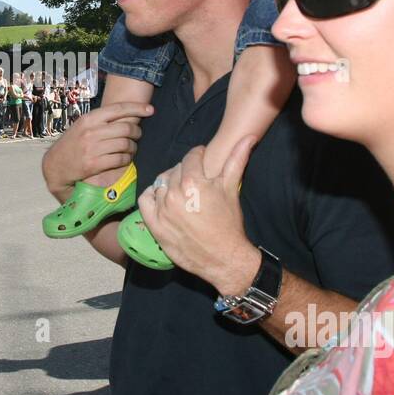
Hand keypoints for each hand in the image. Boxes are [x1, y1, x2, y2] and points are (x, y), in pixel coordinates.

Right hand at [41, 101, 152, 199]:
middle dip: (137, 132)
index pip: (118, 109)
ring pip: (125, 144)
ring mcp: (92, 148)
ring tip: (131, 149)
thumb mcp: (82, 127)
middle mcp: (91, 131)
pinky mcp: (94, 164)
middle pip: (126, 128)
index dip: (137, 108)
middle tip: (138, 135)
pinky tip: (125, 159)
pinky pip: (121, 159)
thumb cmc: (71, 145)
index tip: (150, 109)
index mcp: (89, 119)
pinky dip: (127, 159)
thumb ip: (100, 121)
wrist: (55, 166)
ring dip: (133, 147)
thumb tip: (124, 115)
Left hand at [137, 139, 256, 291]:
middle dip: (185, 171)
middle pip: (175, 170)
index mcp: (193, 183)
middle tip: (194, 178)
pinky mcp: (154, 224)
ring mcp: (162, 210)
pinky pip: (145, 200)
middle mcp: (174, 194)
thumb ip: (237, 160)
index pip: (190, 158)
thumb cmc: (229, 224)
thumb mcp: (231, 189)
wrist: (224, 258)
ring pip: (160, 183)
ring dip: (170, 183)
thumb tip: (248, 137)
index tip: (201, 160)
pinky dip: (152, 196)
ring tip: (181, 189)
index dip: (198, 156)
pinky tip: (162, 197)